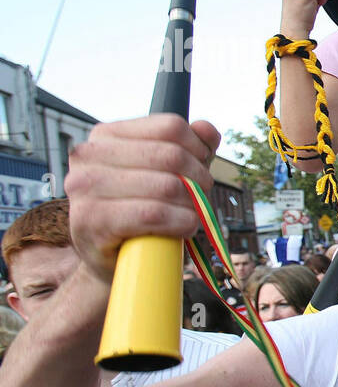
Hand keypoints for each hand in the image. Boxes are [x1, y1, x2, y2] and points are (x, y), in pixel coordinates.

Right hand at [65, 116, 220, 283]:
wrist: (113, 259)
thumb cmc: (141, 210)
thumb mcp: (167, 173)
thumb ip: (189, 147)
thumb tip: (206, 129)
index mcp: (105, 135)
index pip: (170, 127)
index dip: (198, 149)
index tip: (202, 168)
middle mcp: (88, 155)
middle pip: (172, 156)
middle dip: (199, 179)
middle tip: (200, 197)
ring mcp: (83, 187)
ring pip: (166, 186)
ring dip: (192, 205)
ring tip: (191, 214)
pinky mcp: (90, 220)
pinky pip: (153, 214)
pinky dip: (181, 222)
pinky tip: (184, 228)